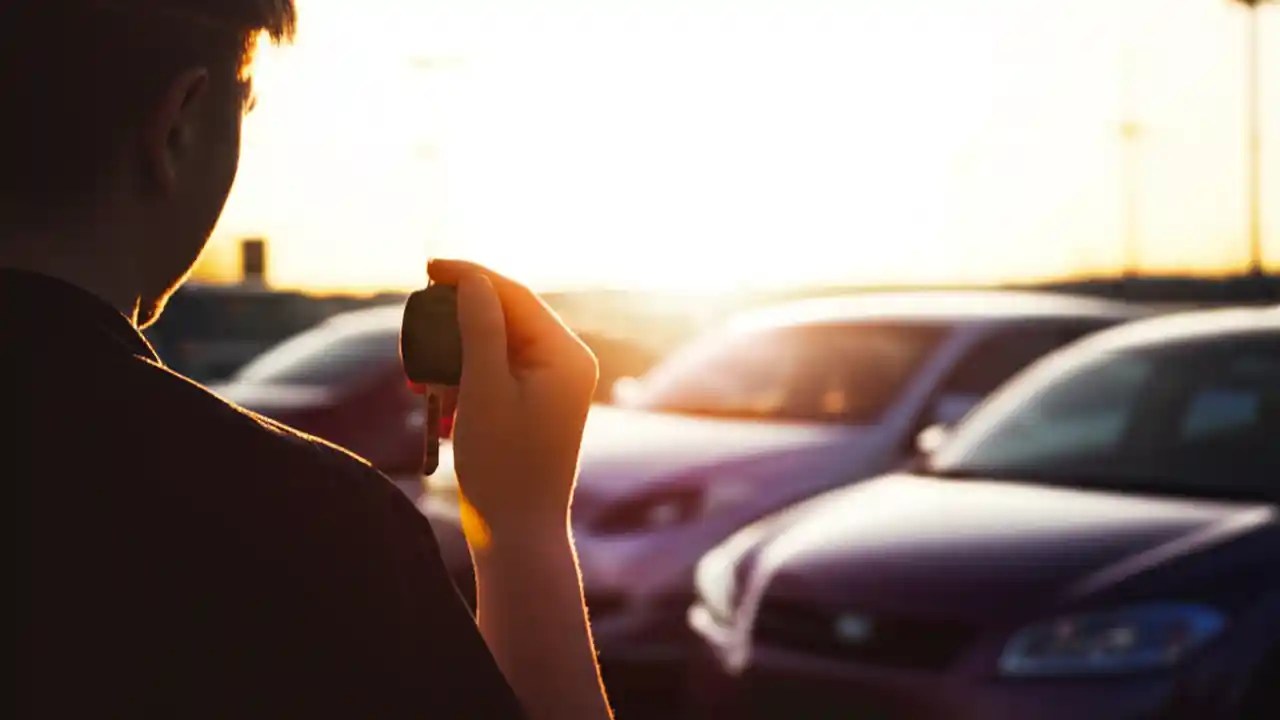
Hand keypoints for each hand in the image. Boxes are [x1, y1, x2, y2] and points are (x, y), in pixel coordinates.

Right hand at [426, 260, 597, 544]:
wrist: (518, 534)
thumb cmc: (503, 466)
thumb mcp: (484, 389)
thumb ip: (479, 328)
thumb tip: (474, 280)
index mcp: (565, 354)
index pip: (513, 295)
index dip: (468, 276)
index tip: (426, 268)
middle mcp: (567, 363)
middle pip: (504, 317)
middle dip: (454, 322)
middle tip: (413, 330)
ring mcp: (554, 385)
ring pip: (494, 346)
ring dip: (453, 354)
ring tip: (417, 379)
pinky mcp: (536, 405)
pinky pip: (496, 374)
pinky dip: (463, 378)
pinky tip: (434, 398)